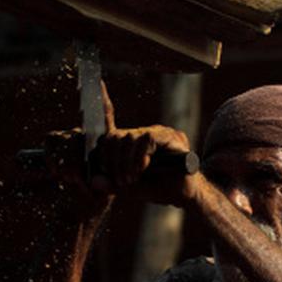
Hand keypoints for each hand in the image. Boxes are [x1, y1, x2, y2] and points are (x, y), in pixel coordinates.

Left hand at [44, 82, 195, 208]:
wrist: (186, 194)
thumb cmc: (160, 188)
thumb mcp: (131, 188)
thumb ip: (112, 184)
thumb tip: (94, 182)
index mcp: (132, 141)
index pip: (112, 120)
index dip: (104, 103)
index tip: (96, 87)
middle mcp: (144, 133)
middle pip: (117, 136)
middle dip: (112, 160)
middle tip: (119, 180)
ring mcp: (159, 132)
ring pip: (130, 137)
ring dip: (126, 162)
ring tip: (131, 179)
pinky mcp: (171, 136)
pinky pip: (148, 138)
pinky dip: (140, 155)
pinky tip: (143, 167)